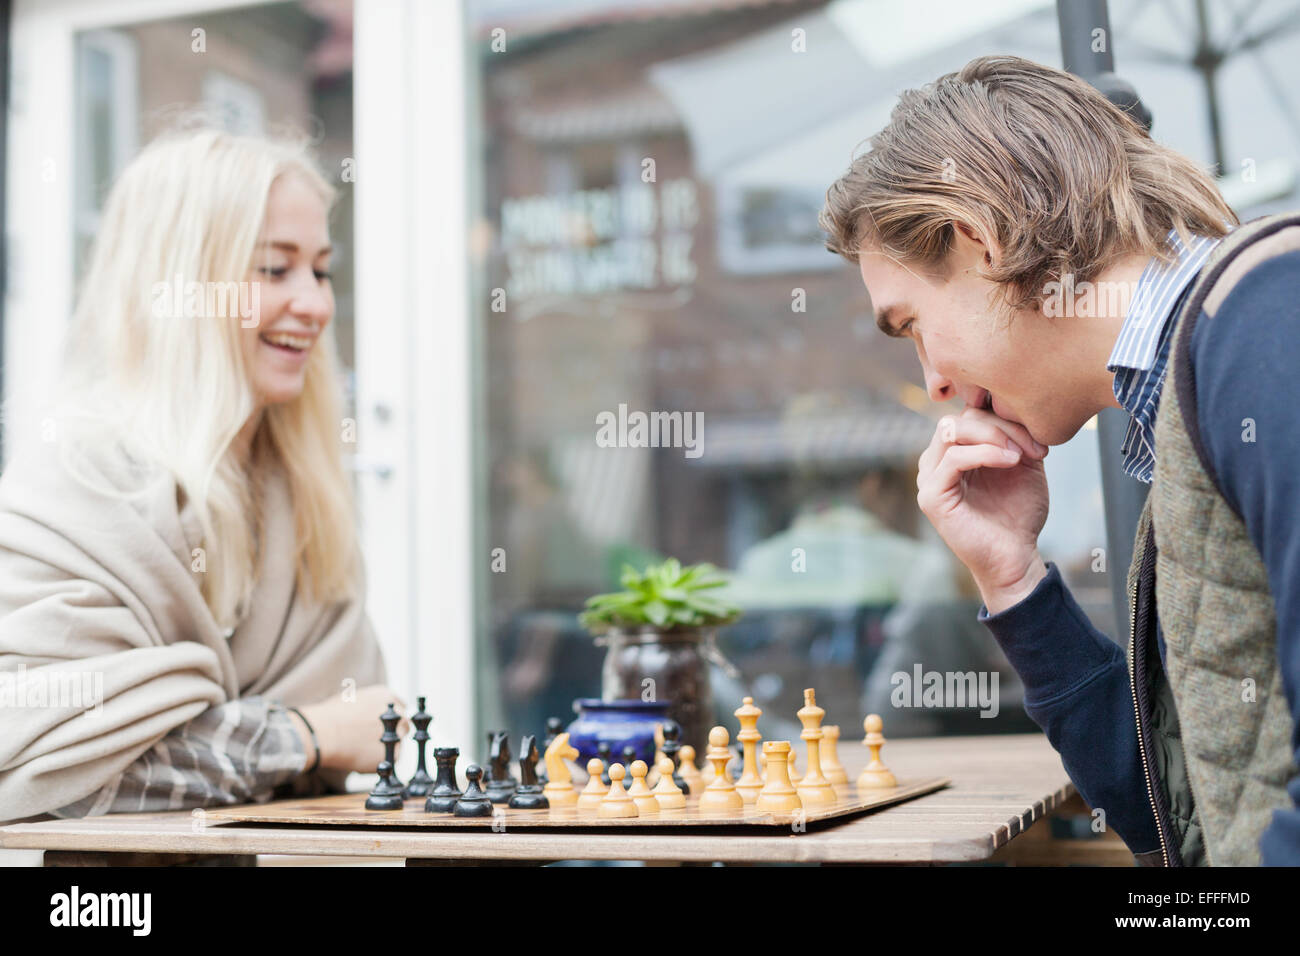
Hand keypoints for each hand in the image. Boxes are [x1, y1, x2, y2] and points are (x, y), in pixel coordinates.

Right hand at [296, 685, 407, 773]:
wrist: (325, 734)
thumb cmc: (331, 716)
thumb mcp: (353, 698)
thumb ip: (370, 704)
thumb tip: (371, 713)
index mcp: (387, 696)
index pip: (399, 706)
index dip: (391, 717)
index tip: (382, 725)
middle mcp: (397, 713)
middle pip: (403, 723)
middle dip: (391, 731)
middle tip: (372, 739)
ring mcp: (397, 733)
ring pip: (397, 742)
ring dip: (386, 746)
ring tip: (363, 749)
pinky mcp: (393, 754)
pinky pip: (391, 759)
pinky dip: (379, 761)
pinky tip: (361, 758)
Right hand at [916, 407, 1049, 612]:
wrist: (1015, 556)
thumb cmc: (1018, 514)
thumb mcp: (1022, 465)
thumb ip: (1012, 436)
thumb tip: (1012, 405)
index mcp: (955, 450)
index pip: (970, 412)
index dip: (1003, 416)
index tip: (1037, 436)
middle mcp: (936, 460)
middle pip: (961, 417)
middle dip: (1001, 425)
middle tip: (1033, 445)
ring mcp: (928, 477)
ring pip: (952, 431)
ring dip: (993, 436)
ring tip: (1021, 454)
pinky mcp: (931, 496)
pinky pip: (952, 458)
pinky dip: (984, 454)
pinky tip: (1010, 462)